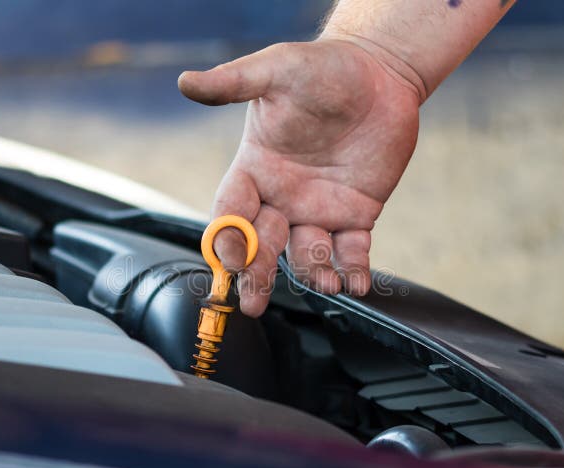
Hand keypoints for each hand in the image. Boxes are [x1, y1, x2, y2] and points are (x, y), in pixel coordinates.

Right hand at [179, 38, 419, 316]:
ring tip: (324, 284)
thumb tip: (185, 82)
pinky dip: (352, 269)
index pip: (231, 212)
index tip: (232, 260)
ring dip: (311, 275)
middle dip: (256, 274)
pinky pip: (349, 251)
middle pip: (261, 245)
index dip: (229, 238)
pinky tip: (355, 283)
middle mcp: (281, 196)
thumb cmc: (323, 68)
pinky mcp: (355, 214)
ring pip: (305, 255)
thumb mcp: (276, 70)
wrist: (378, 73)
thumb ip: (233, 82)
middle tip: (253, 302)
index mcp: (255, 168)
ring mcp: (318, 209)